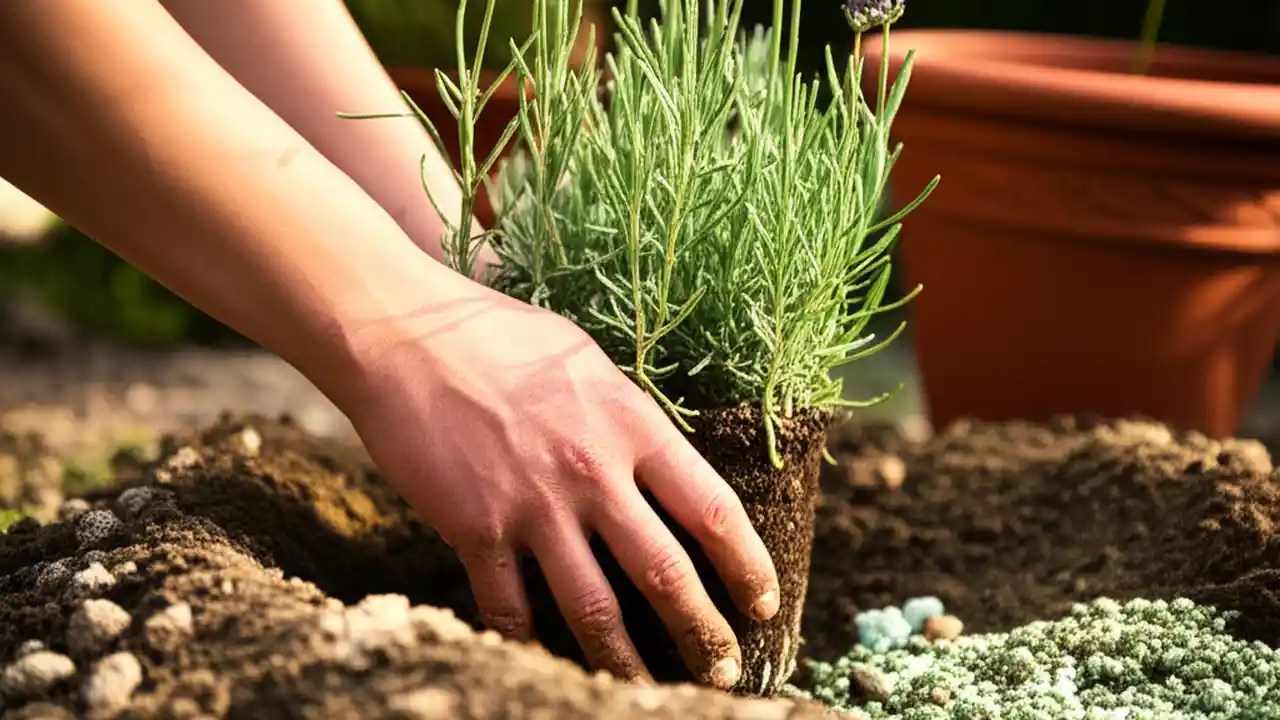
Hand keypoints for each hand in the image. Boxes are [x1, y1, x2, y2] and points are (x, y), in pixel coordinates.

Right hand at [341, 276, 779, 687]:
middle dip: (703, 632)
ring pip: (595, 608)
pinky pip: (512, 607)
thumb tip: (662, 462)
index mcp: (630, 423)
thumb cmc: (497, 334)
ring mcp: (534, 506)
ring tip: (648, 693)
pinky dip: (532, 642)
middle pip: (666, 573)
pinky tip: (550, 661)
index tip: (763, 601)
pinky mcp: (477, 529)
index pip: (712, 508)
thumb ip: (628, 418)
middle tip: (724, 668)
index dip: (747, 564)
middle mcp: (592, 471)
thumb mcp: (586, 360)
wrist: (404, 334)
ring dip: (627, 663)